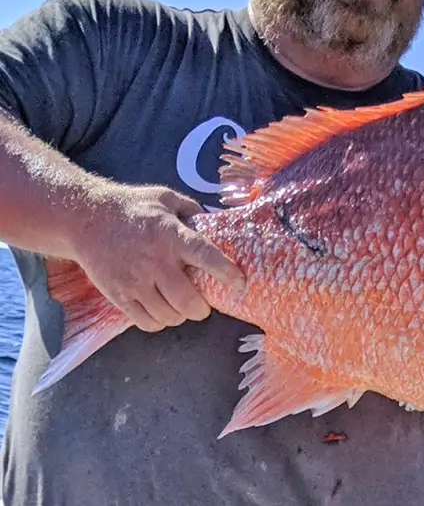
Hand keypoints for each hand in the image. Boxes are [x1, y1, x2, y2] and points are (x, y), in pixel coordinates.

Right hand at [67, 183, 244, 331]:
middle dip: (202, 308)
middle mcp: (155, 261)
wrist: (86, 218)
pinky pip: (147, 322)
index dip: (226, 272)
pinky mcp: (119, 295)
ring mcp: (135, 281)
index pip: (206, 256)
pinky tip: (162, 311)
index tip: (240, 283)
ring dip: (181, 316)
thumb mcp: (167, 199)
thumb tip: (218, 224)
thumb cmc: (134, 207)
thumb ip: (194, 211)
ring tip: (182, 306)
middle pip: (188, 300)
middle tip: (204, 304)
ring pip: (169, 316)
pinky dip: (160, 322)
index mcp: (171, 235)